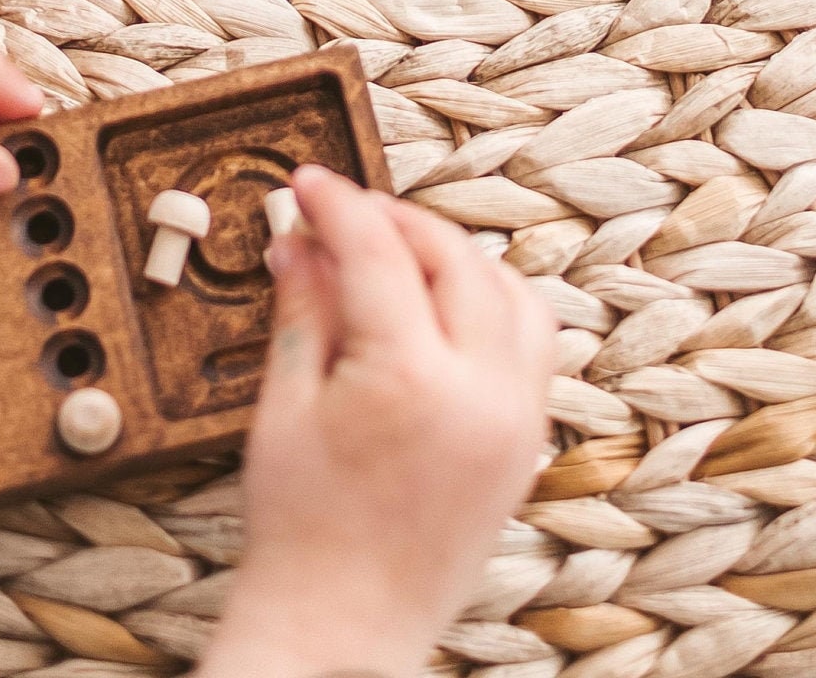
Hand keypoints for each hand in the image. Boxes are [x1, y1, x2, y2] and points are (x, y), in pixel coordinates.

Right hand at [203, 171, 556, 677]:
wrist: (339, 634)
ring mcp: (516, 422)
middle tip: (345, 212)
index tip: (307, 182)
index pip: (378, 253)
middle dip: (398, 222)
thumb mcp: (284, 410)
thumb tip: (300, 236)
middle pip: (455, 258)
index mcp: (411, 382)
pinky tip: (448, 307)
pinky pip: (532, 346)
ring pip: (512, 293)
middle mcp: (481, 395)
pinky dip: (495, 308)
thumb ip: (302, 310)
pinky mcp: (528, 447)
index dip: (338, 205)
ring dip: (458, 257)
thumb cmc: (300, 536)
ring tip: (399, 252)